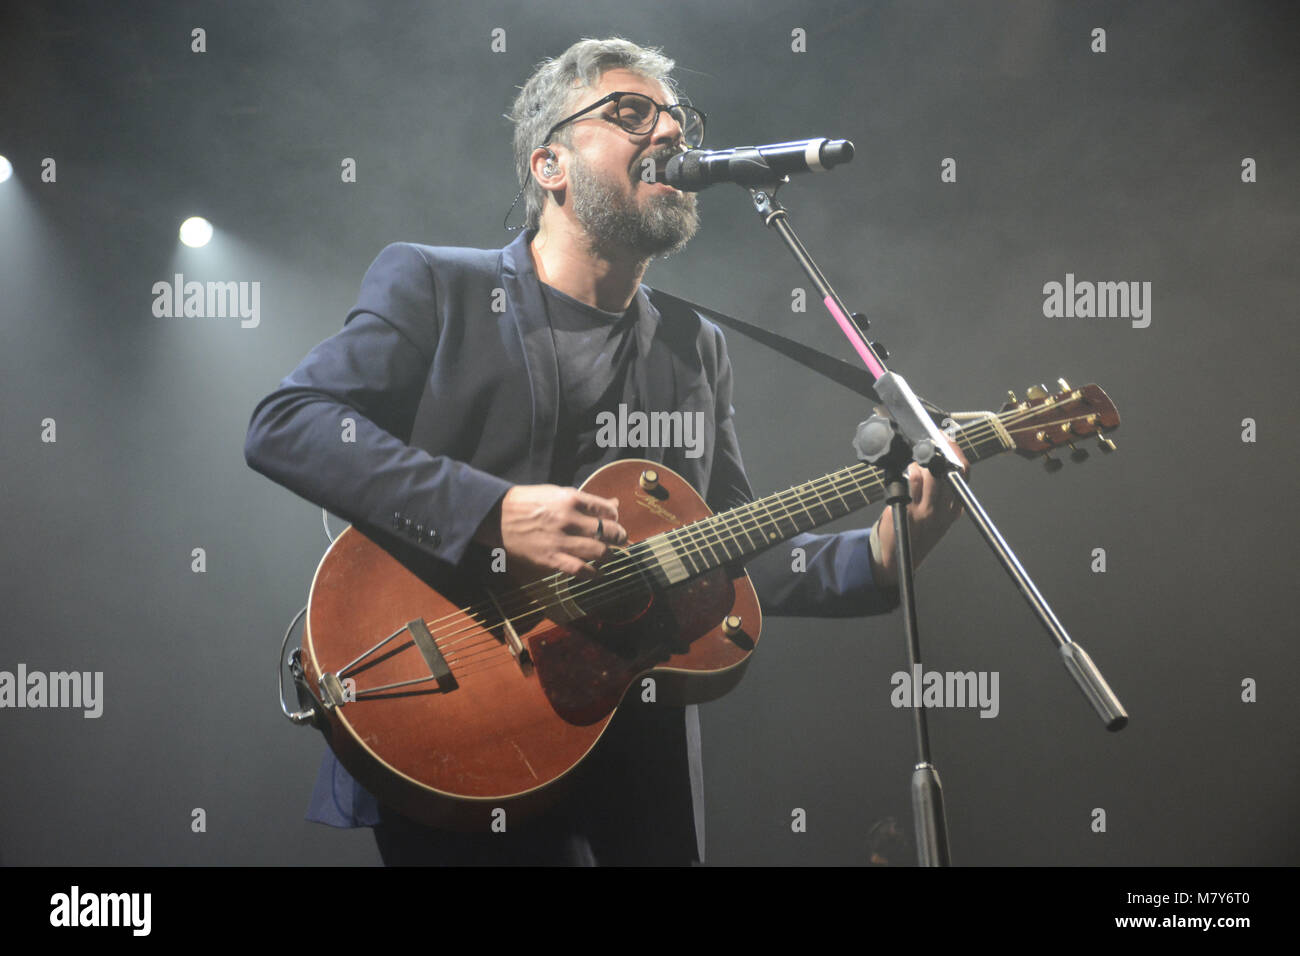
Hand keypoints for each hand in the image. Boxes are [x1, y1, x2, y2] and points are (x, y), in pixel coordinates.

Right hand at [474, 484, 626, 579]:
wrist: (497, 516)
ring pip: (599, 551)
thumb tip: (614, 503)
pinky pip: (580, 569)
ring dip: (608, 554)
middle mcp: (569, 519)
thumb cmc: (528, 502)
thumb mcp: (557, 493)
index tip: (614, 522)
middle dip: (619, 537)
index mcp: (571, 499)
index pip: (607, 509)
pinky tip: (597, 572)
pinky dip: (593, 573)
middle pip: (608, 531)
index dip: (615, 517)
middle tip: (620, 540)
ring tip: (607, 554)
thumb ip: (586, 501)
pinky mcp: (551, 559)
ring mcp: (560, 540)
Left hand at [870, 441, 968, 589]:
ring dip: (920, 462)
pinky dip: (909, 472)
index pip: (964, 474)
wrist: (895, 559)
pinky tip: (906, 472)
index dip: (957, 453)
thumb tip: (935, 459)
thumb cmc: (916, 532)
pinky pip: (911, 483)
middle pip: (948, 471)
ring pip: (929, 475)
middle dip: (938, 452)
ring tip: (915, 463)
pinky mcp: (908, 511)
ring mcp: (926, 511)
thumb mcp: (938, 516)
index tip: (948, 439)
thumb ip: (941, 492)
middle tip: (929, 443)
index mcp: (954, 509)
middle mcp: (944, 511)